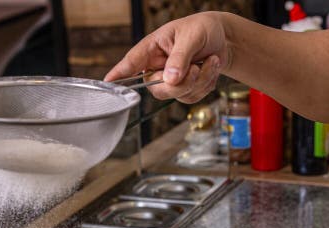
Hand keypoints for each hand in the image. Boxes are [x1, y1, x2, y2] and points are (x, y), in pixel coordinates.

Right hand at [105, 12, 229, 103]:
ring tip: (209, 61)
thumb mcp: (191, 36)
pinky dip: (206, 84)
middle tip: (197, 67)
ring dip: (200, 80)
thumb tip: (170, 79)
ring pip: (177, 95)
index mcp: (151, 49)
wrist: (221, 38)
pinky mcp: (183, 90)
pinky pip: (191, 97)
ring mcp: (168, 81)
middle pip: (158, 89)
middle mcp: (155, 68)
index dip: (118, 75)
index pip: (131, 64)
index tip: (107, 84)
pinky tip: (209, 68)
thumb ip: (179, 58)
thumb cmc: (201, 29)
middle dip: (182, 82)